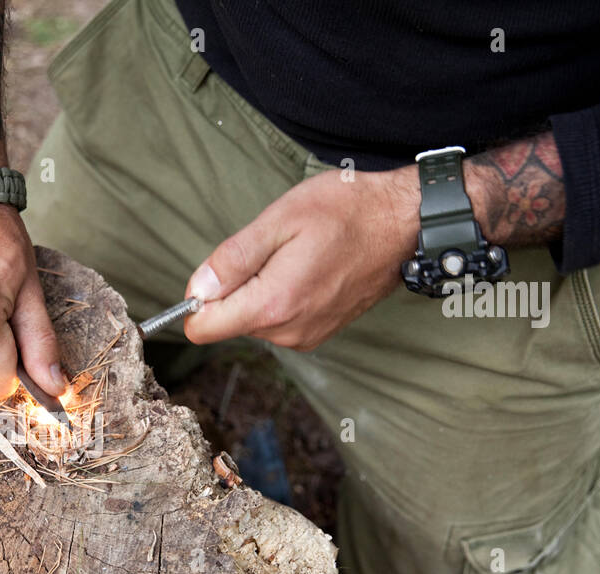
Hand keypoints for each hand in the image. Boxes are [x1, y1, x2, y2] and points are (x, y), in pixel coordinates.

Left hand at [184, 166, 419, 349]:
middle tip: (273, 250)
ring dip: (261, 290)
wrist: (404, 224)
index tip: (217, 271)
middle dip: (237, 288)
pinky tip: (308, 270)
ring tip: (297, 257)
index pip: (202, 328)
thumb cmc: (347, 211)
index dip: (197, 299)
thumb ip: (233, 259)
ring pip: (253, 321)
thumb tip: (196, 290)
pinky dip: (282, 297)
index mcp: (272, 305)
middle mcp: (287, 331)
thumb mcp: (280, 221)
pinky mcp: (318, 334)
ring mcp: (306, 336)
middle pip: (228, 322)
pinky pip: (278, 321)